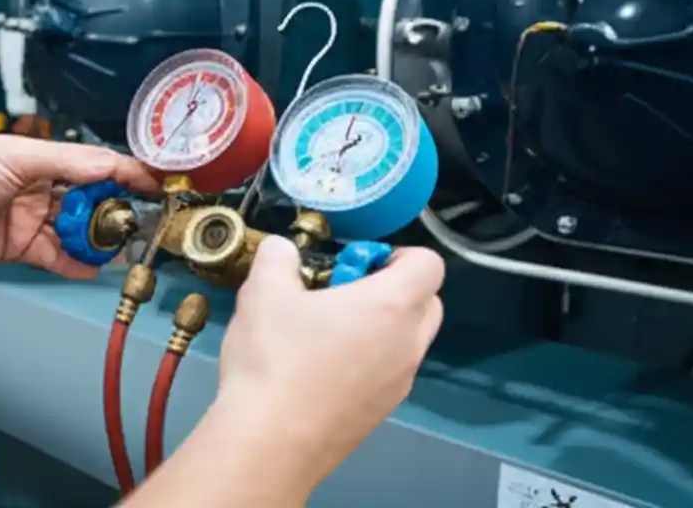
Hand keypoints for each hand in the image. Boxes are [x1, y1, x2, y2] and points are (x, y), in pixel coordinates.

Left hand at [0, 135, 157, 277]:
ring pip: (76, 231)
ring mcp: (31, 219)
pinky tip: (93, 267)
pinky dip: (76, 263)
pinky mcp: (20, 248)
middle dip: (113, 211)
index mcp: (41, 159)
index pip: (93, 165)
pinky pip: (56, 257)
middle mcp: (39, 189)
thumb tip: (108, 164)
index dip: (124, 174)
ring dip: (97, 240)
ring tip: (117, 248)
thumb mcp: (18, 158)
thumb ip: (67, 163)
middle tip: (132, 222)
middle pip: (89, 201)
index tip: (150, 184)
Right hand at [215, 237, 443, 487]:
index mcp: (392, 306)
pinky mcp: (381, 413)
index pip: (429, 264)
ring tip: (325, 332)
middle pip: (427, 303)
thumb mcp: (264, 292)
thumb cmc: (275, 359)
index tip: (357, 263)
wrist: (271, 443)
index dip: (398, 254)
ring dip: (380, 328)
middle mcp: (408, 344)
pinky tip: (318, 371)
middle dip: (393, 289)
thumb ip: (278, 258)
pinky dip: (368, 362)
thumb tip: (281, 249)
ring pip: (408, 342)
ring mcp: (400, 384)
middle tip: (343, 293)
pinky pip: (388, 374)